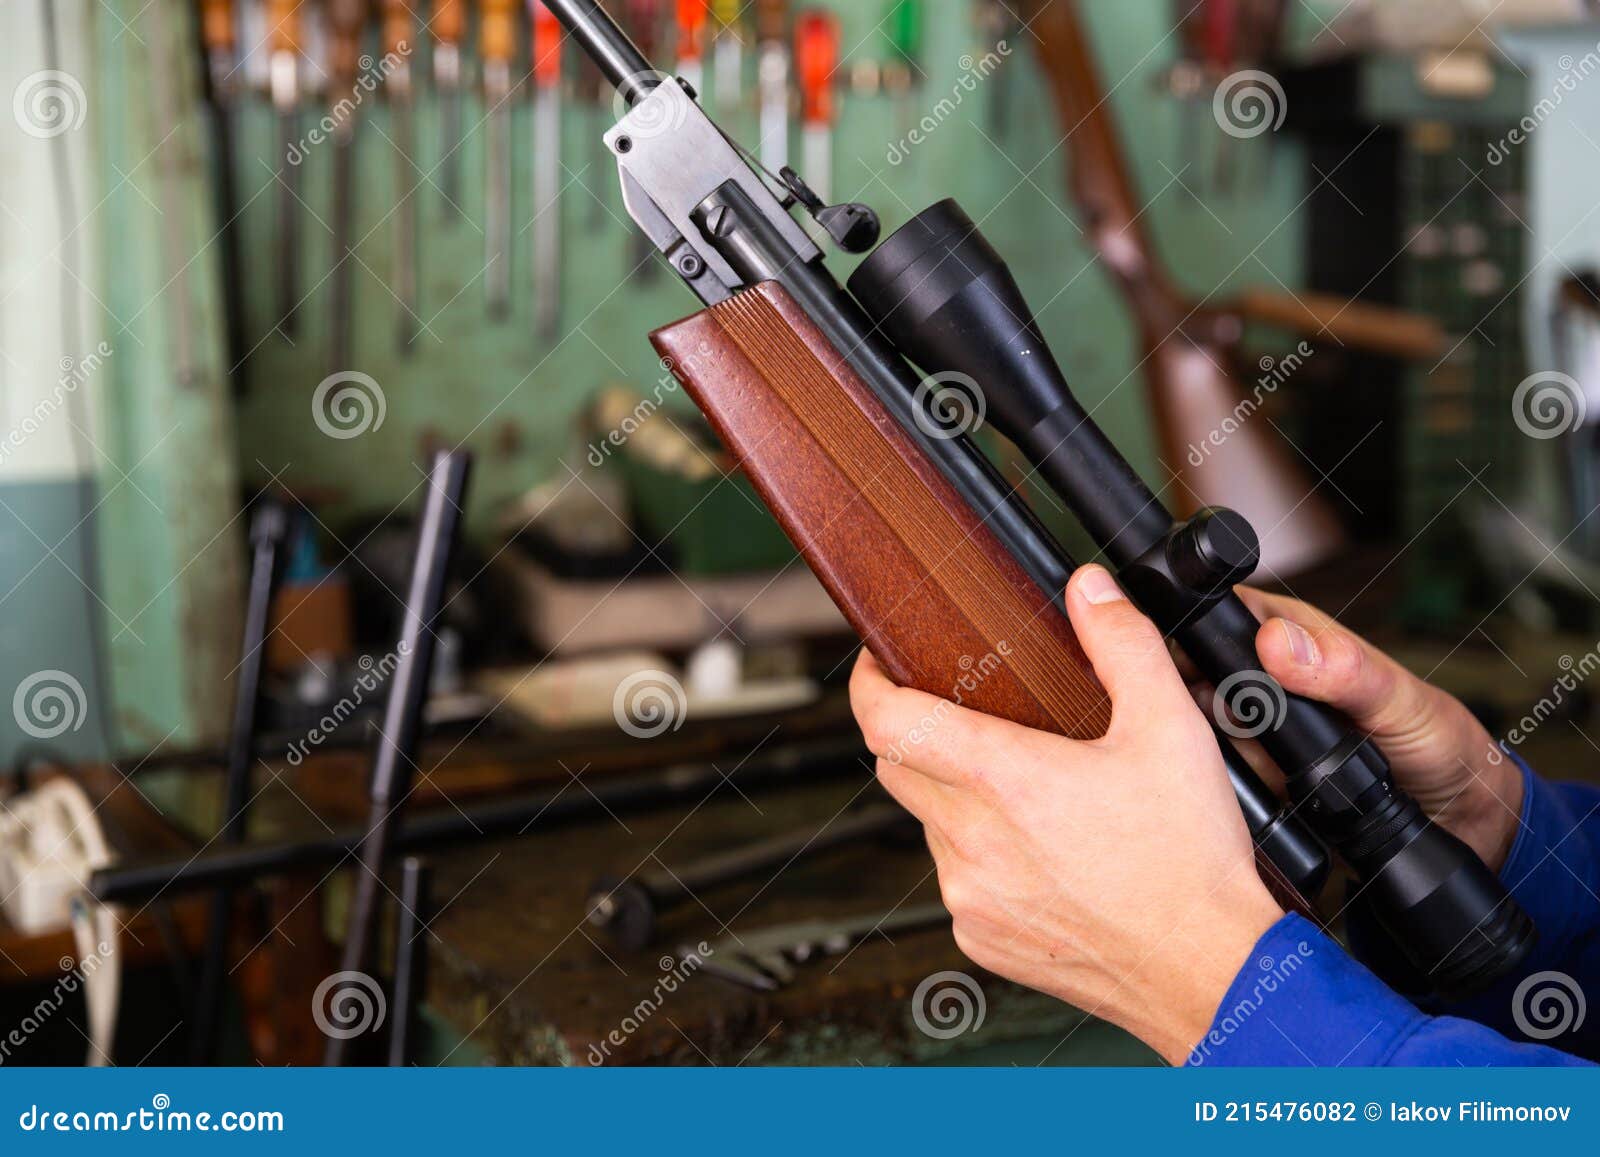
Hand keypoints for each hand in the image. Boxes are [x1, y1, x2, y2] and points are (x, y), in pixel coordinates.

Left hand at [849, 564, 1282, 1065]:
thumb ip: (1122, 644)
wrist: (1210, 972)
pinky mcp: (981, 939)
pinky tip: (1035, 850)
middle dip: (916, 731)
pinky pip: (956, 880)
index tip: (877, 663)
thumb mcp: (1170, 729)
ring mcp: (970, 897)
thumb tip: (1089, 588)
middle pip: (897, 766)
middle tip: (963, 714)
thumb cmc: (1190, 862)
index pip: (886, 720)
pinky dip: (978, 854)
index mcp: (1003, 780)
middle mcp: (971, 842)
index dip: (867, 683)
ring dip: (954, 797)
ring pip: (928, 824)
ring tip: (1021, 788)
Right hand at [1219, 588, 1522, 870]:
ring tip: (1277, 769)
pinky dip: (1235, 789)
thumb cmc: (1437, 739)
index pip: (1213, 614)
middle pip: (1188, 677)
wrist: (1454, 816)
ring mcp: (1252, 726)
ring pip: (1195, 731)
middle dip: (1203, 709)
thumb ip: (1341, 669)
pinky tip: (1272, 794)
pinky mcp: (1254, 771)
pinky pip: (1219, 776)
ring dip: (1223, 755)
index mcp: (1287, 634)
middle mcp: (1260, 675)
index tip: (1197, 669)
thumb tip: (1273, 642)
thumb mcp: (1397, 700)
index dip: (1191, 634)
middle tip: (1255, 732)